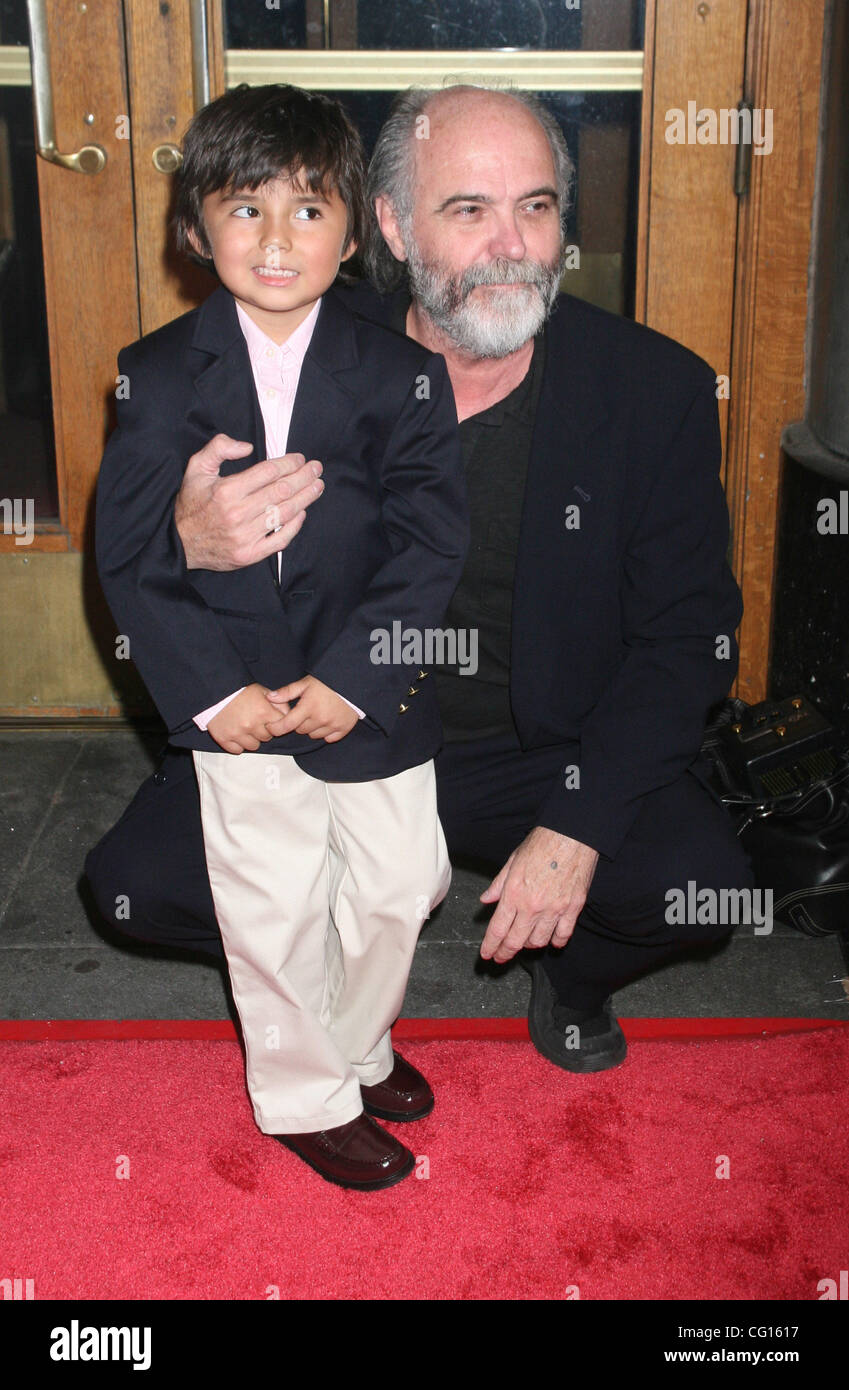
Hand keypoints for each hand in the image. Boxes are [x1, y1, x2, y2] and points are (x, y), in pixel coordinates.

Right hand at [174, 433, 324, 570]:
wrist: (180, 543)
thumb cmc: (191, 503)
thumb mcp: (196, 468)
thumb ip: (218, 448)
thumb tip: (247, 446)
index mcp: (226, 491)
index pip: (268, 472)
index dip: (289, 463)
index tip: (300, 458)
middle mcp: (237, 514)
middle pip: (281, 491)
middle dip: (303, 477)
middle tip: (317, 469)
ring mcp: (245, 537)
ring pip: (284, 513)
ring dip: (305, 498)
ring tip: (317, 486)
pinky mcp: (250, 554)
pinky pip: (280, 540)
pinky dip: (295, 526)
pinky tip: (302, 513)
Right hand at [207, 683, 289, 753]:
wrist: (214, 690)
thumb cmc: (239, 690)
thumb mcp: (262, 691)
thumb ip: (278, 703)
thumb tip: (288, 714)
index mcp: (263, 711)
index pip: (281, 725)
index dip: (276, 722)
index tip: (270, 719)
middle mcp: (251, 725)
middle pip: (267, 737)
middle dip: (264, 730)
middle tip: (256, 721)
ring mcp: (237, 733)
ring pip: (254, 746)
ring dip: (252, 739)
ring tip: (246, 727)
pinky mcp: (224, 739)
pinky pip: (237, 750)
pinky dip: (238, 744)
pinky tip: (236, 734)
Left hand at [265, 676, 358, 741]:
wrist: (353, 682)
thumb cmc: (329, 681)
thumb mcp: (306, 683)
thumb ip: (287, 692)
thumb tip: (270, 697)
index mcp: (308, 707)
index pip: (287, 725)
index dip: (276, 728)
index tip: (272, 727)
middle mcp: (320, 719)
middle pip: (300, 730)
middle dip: (298, 723)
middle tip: (304, 711)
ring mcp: (332, 725)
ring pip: (313, 735)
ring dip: (311, 728)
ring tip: (316, 715)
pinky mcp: (343, 728)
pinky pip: (328, 738)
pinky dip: (326, 732)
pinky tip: (327, 721)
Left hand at [478, 826, 598, 963]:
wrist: (571, 835)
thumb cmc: (542, 843)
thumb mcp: (512, 861)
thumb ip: (498, 884)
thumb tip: (486, 900)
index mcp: (514, 893)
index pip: (498, 929)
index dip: (491, 946)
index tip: (487, 954)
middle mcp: (532, 906)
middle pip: (516, 940)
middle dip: (505, 952)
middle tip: (501, 957)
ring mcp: (554, 909)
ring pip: (539, 941)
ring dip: (529, 946)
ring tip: (525, 943)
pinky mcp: (573, 908)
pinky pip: (563, 934)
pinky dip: (556, 941)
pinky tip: (552, 941)